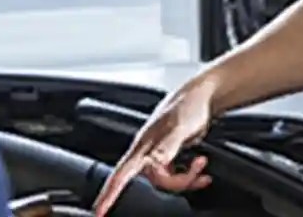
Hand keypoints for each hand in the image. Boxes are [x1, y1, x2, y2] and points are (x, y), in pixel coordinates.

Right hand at [92, 82, 215, 215]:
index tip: (99, 210)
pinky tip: (200, 170)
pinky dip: (191, 177)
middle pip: (154, 182)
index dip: (109, 193)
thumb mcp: (180, 125)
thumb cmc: (189, 104)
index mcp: (144, 144)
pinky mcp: (172, 156)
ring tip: (201, 166)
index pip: (122, 173)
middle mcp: (149, 150)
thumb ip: (166, 145)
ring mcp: (160, 154)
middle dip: (177, 182)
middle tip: (197, 170)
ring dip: (187, 179)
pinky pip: (177, 176)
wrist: (203, 96)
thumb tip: (154, 162)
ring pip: (167, 181)